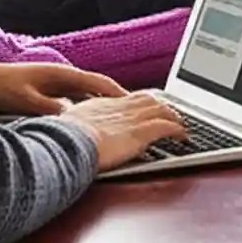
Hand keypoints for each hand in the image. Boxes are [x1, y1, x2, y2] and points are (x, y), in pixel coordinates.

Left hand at [0, 61, 128, 115]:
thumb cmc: (0, 87)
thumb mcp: (25, 99)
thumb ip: (49, 107)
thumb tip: (72, 116)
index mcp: (62, 74)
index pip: (98, 81)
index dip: (117, 92)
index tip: (134, 102)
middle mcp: (63, 77)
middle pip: (97, 88)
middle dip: (116, 98)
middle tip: (134, 111)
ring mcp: (56, 84)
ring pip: (87, 95)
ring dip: (102, 104)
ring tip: (118, 118)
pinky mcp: (48, 92)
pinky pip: (76, 100)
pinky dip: (87, 108)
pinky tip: (89, 120)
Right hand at [59, 92, 187, 171]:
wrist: (64, 143)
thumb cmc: (58, 142)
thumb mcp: (65, 129)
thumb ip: (76, 128)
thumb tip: (76, 135)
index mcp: (99, 106)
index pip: (126, 98)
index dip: (140, 103)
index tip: (145, 108)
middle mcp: (118, 107)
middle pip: (148, 99)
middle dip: (161, 106)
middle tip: (170, 113)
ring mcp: (131, 117)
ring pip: (162, 109)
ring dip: (173, 116)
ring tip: (179, 124)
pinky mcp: (141, 131)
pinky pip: (167, 126)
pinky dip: (177, 130)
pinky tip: (183, 136)